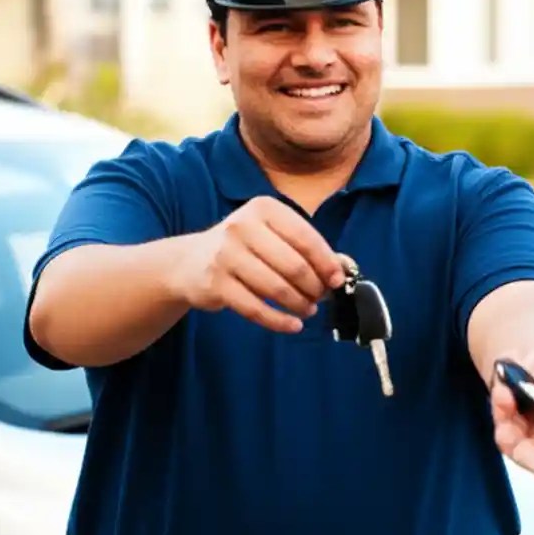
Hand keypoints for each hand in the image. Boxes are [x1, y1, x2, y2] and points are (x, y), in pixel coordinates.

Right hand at [170, 196, 345, 332]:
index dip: (327, 263)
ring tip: (307, 310)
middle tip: (319, 298)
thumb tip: (344, 267)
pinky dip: (279, 321)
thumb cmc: (243, 248)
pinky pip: (255, 308)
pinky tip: (292, 325)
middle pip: (293, 265)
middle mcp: (242, 227)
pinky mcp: (215, 283)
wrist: (189, 262)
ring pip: (276, 288)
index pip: (305, 237)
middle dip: (313, 287)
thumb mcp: (272, 236)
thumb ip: (307, 248)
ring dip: (299, 305)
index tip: (337, 280)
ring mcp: (226, 255)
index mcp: (263, 209)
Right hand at [492, 334, 533, 490]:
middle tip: (503, 375)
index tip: (512, 358)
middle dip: (509, 388)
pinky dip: (502, 432)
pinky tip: (505, 411)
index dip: (526, 372)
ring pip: (516, 426)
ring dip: (502, 407)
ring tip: (503, 394)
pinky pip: (514, 449)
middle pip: (526, 405)